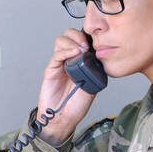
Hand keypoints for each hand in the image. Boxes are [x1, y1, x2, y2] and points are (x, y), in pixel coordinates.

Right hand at [35, 30, 98, 145]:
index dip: (87, 37)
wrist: (64, 117)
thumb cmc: (77, 104)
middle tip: (86, 46)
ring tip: (80, 51)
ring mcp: (60, 63)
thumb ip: (95, 70)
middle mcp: (69, 59)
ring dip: (72, 41)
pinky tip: (74, 53)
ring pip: (61, 40)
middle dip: (78, 36)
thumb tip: (101, 55)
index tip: (95, 43)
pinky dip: (66, 50)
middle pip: (69, 34)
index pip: (81, 39)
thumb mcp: (94, 85)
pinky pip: (57, 54)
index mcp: (80, 60)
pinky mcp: (51, 69)